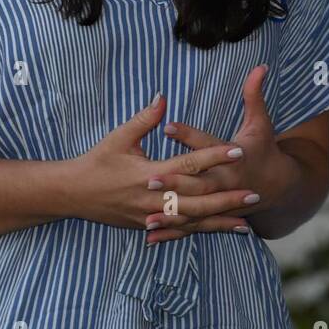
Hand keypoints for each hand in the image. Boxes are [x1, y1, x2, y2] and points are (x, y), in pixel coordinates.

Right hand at [68, 92, 260, 232]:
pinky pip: (181, 230)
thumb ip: (145, 119)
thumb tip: (163, 97)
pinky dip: (204, 230)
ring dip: (220, 220)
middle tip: (255, 194)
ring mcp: (151, 216)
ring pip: (192, 221)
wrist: (72, 194)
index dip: (213, 157)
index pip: (188, 165)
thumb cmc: (97, 161)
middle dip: (227, 197)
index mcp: (148, 173)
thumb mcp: (119, 137)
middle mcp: (153, 199)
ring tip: (248, 220)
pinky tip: (223, 231)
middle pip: (197, 200)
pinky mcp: (149, 225)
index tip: (237, 151)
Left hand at [146, 65, 298, 242]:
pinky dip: (171, 231)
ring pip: (193, 209)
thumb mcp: (261, 122)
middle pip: (198, 182)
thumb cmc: (264, 149)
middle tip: (148, 178)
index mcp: (235, 157)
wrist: (278, 186)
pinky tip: (150, 235)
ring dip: (169, 213)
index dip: (190, 135)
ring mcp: (220, 202)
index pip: (210, 145)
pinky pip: (190, 226)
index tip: (168, 126)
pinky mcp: (214, 215)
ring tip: (144, 214)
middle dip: (174, 181)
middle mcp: (227, 182)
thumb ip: (254, 95)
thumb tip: (260, 67)